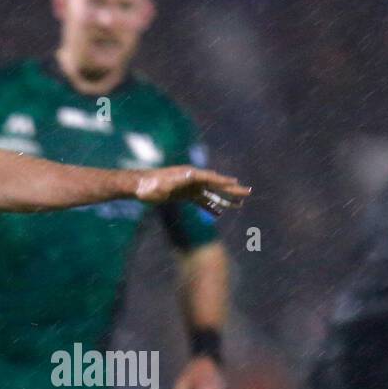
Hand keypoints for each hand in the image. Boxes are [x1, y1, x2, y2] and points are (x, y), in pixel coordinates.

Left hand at [134, 166, 249, 214]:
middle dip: (232, 189)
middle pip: (216, 185)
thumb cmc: (147, 186)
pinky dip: (210, 206)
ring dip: (225, 199)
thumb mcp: (159, 186)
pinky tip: (219, 213)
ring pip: (211, 194)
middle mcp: (192, 179)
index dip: (223, 181)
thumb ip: (171, 183)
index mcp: (189, 175)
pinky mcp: (185, 195)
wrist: (138, 186)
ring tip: (240, 204)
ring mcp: (190, 187)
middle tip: (248, 192)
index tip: (236, 183)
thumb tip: (185, 177)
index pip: (210, 178)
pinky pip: (201, 201)